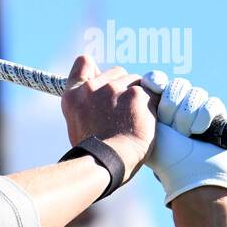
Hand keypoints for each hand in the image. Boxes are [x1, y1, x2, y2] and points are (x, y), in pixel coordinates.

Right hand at [60, 55, 155, 179]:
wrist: (107, 163)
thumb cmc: (93, 150)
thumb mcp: (77, 123)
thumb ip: (84, 101)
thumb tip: (93, 80)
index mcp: (73, 95)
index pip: (84, 63)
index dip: (96, 70)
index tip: (103, 79)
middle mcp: (92, 88)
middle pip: (117, 72)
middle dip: (123, 87)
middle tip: (122, 114)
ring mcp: (114, 89)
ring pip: (136, 81)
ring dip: (138, 96)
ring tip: (133, 120)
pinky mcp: (136, 95)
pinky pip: (152, 93)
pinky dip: (152, 105)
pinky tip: (145, 121)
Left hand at [140, 71, 226, 206]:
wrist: (191, 175)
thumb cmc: (165, 157)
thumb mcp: (144, 132)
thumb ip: (135, 111)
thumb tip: (127, 88)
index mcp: (158, 107)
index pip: (158, 80)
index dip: (157, 81)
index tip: (155, 87)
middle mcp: (178, 105)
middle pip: (177, 85)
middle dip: (172, 105)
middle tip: (171, 127)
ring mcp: (199, 110)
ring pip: (195, 93)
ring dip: (187, 115)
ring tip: (186, 134)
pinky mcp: (218, 116)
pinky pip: (212, 103)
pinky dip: (205, 117)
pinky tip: (200, 131)